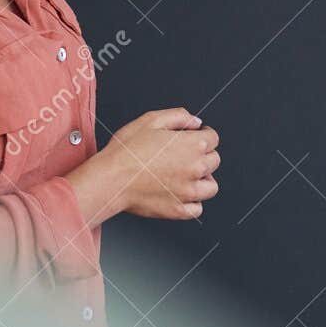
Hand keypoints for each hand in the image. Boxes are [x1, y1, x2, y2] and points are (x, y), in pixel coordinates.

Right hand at [65, 108, 221, 224]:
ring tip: (187, 176)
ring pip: (211, 186)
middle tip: (186, 154)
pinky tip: (180, 194)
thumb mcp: (150, 120)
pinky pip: (197, 208)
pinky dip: (192, 202)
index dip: (204, 134)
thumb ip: (178, 116)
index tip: (195, 136)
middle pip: (214, 161)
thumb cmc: (126, 151)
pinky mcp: (178, 210)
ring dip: (203, 180)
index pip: (213, 138)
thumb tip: (195, 121)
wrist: (111, 179)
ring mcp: (189, 192)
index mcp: (192, 145)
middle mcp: (195, 169)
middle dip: (204, 155)